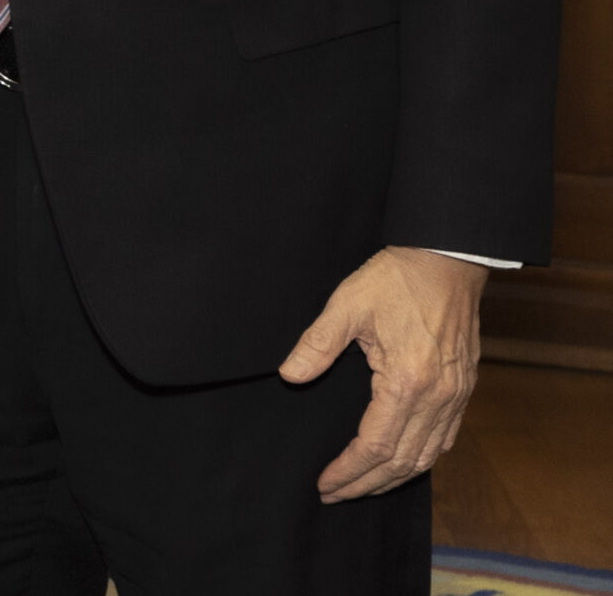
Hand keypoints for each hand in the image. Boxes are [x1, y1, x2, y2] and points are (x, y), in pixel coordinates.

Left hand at [279, 246, 486, 499]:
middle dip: (367, 484)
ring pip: (427, 456)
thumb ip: (317, 343)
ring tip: (361, 486)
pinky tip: (399, 461)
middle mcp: (437, 398)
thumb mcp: (347, 304)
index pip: (375, 445)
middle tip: (335, 495)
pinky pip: (444, 439)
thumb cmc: (397, 279)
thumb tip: (289, 375)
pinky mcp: (463, 389)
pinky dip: (420, 459)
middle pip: (402, 461)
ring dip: (393, 478)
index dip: (348, 470)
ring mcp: (456, 396)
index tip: (324, 484)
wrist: (448, 259)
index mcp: (407, 382)